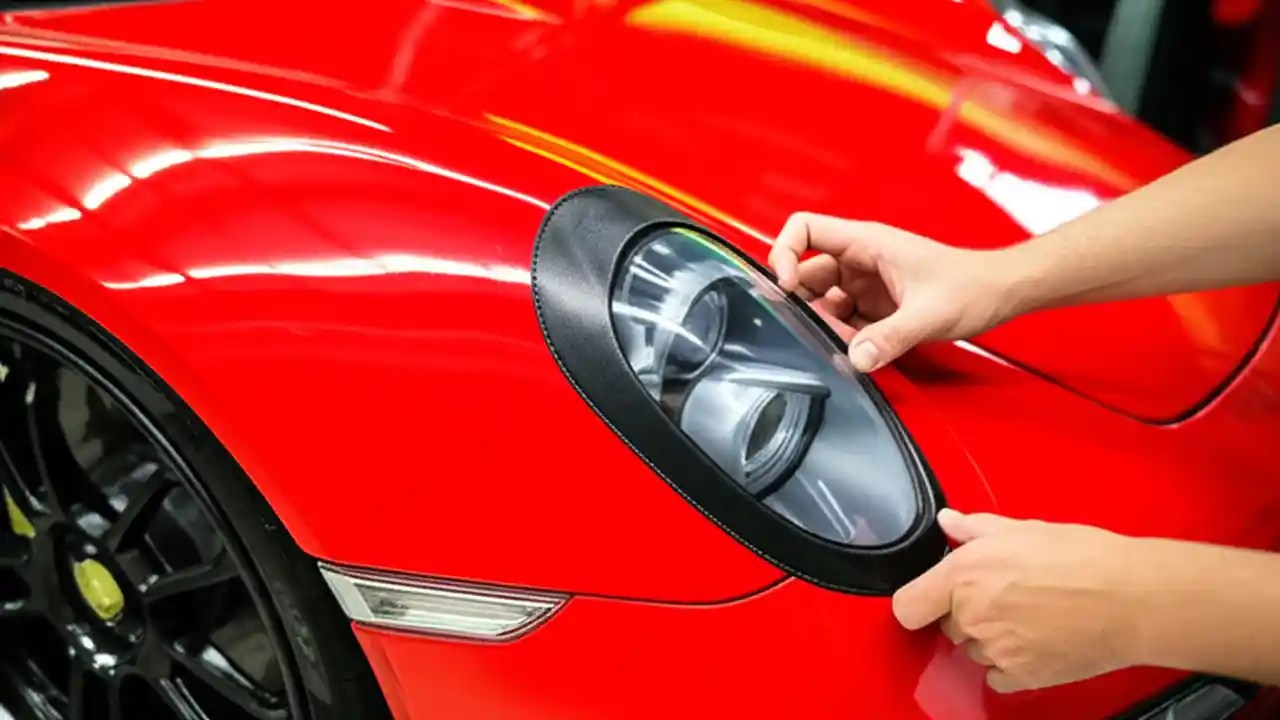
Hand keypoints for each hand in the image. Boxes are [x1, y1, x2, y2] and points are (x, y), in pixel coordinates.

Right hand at [768, 213, 1017, 371]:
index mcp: (866, 242)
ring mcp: (866, 282)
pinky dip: (845, 336)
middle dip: (807, 304)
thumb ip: (889, 337)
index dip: (784, 253)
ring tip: (850, 341)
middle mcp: (860, 259)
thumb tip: (855, 357)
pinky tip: (863, 347)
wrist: (1001, 293)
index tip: (785, 286)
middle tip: (823, 329)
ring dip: (828, 324)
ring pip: (824, 301)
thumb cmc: (972, 285)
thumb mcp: (929, 313)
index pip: (804, 229)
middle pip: (807, 273)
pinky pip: (844, 319)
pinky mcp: (875, 305)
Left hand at [892, 509, 1139, 692]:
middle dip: (968, 612)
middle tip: (1006, 594)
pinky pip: (997, 676)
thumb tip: (949, 522)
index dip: (920, 601)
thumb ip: (974, 529)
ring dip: (991, 637)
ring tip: (1031, 614)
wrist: (1132, 598)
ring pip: (974, 650)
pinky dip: (1011, 664)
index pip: (907, 606)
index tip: (932, 597)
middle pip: (947, 625)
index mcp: (963, 574)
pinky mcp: (1021, 676)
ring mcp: (996, 650)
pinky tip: (1036, 640)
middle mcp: (972, 615)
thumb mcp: (1021, 529)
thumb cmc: (1083, 558)